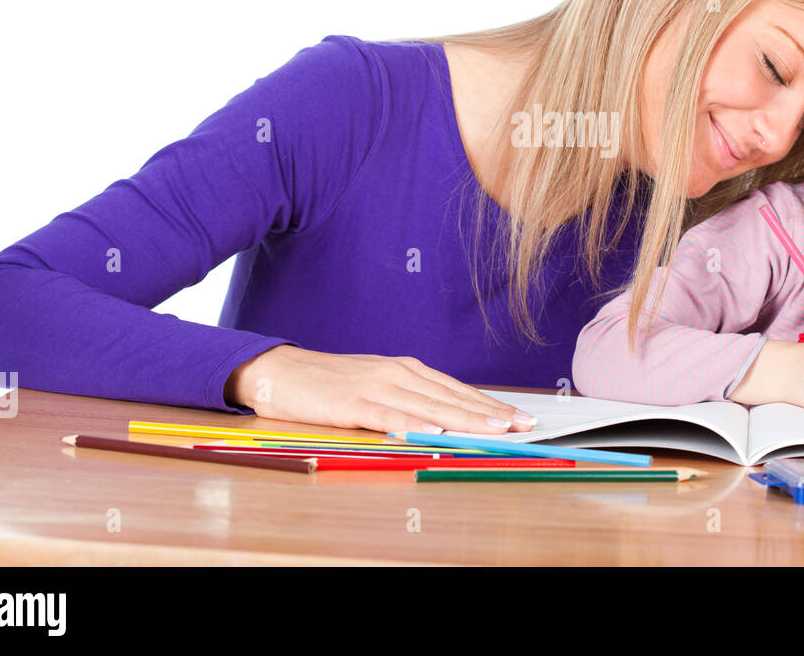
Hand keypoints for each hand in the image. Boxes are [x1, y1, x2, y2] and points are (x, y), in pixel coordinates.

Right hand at [223, 345, 537, 434]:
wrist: (281, 371)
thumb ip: (407, 401)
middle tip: (523, 423)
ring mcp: (378, 386)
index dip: (489, 404)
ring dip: (466, 418)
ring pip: (431, 406)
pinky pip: (391, 415)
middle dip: (490, 412)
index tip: (518, 416)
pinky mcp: (355, 402)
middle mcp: (398, 373)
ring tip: (496, 428)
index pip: (456, 389)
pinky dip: (416, 425)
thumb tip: (443, 421)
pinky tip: (437, 433)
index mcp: (405, 370)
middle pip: (452, 396)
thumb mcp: (375, 387)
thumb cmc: (329, 384)